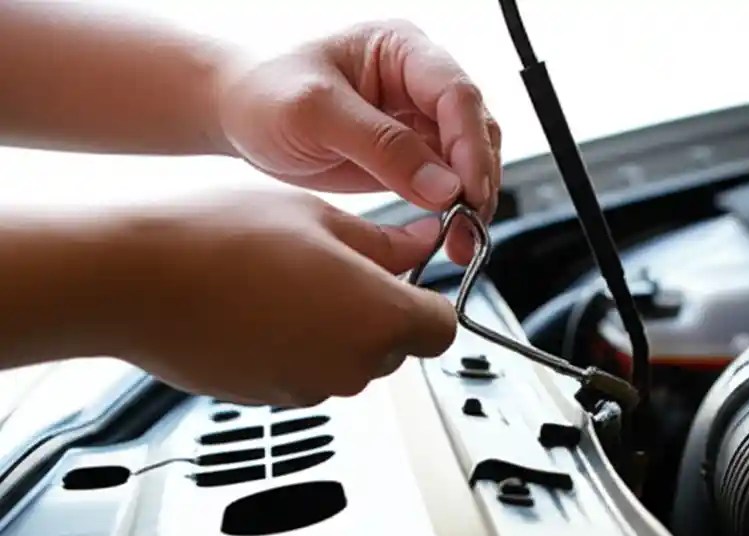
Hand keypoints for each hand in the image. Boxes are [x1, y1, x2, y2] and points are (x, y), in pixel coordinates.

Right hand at [114, 190, 455, 406]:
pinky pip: (308, 371)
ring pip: (351, 360)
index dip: (430, 299)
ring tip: (288, 280)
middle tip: (339, 264)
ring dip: (337, 327)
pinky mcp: (272, 399)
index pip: (443, 327)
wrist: (134, 283)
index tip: (409, 277)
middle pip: (398, 346)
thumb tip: (420, 245)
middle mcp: (353, 366)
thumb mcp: (319, 219)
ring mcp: (311, 389)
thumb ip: (384, 242)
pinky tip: (261, 308)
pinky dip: (299, 345)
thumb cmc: (220, 242)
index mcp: (379, 319)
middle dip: (381, 310)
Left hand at [217, 20, 500, 264]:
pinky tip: (450, 235)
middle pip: (476, 128)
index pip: (456, 93)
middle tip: (469, 226)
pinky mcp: (414, 155)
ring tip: (461, 240)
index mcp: (402, 48)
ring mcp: (420, 118)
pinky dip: (455, 211)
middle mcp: (420, 80)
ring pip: (471, 158)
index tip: (468, 192)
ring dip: (474, 201)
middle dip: (478, 180)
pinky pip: (450, 182)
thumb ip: (382, 146)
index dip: (470, 145)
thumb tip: (445, 187)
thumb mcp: (315, 113)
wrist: (236, 116)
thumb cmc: (264, 94)